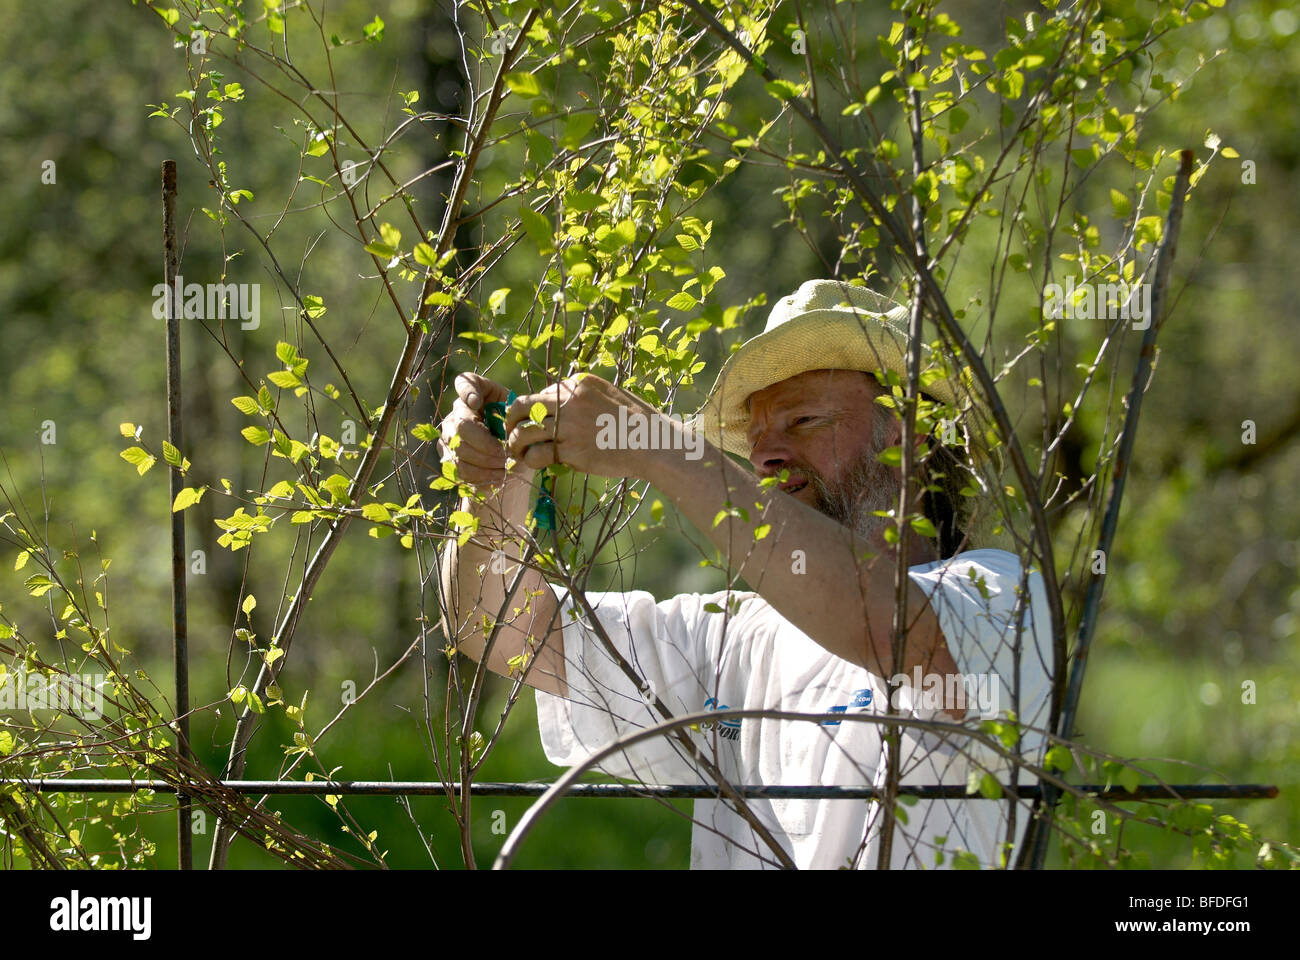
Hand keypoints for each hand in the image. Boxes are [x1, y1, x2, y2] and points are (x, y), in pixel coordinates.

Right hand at [437, 372, 530, 490]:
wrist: (514, 458)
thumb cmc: (518, 431)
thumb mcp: (522, 418)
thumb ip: (515, 417)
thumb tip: (506, 429)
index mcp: (477, 395)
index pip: (465, 383)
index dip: (467, 391)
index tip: (476, 402)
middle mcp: (457, 413)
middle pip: (462, 426)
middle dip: (486, 444)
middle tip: (506, 454)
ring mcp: (449, 436)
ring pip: (460, 451)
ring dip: (486, 462)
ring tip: (506, 466)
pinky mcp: (449, 458)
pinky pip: (461, 469)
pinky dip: (482, 475)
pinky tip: (499, 475)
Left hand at [503, 373, 657, 478]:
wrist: (653, 444)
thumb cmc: (637, 423)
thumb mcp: (610, 395)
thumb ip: (584, 398)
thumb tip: (560, 406)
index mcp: (579, 384)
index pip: (542, 394)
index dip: (533, 410)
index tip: (531, 422)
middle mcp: (570, 400)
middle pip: (524, 406)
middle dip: (511, 420)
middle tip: (511, 433)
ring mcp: (569, 425)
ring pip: (524, 431)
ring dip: (515, 443)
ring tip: (517, 452)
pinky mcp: (571, 450)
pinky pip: (537, 454)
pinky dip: (530, 460)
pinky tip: (532, 463)